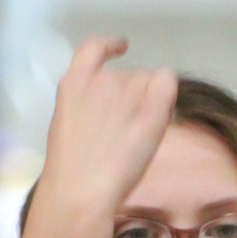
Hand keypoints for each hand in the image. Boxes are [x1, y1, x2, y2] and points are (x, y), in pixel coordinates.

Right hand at [33, 38, 178, 228]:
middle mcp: (101, 79)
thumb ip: (86, 110)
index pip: (93, 50)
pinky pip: (166, 80)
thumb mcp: (69, 128)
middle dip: (132, 94)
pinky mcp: (151, 109)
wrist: (80, 190)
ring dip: (148, 100)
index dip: (109, 47)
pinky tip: (167, 91)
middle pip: (129, 75)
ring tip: (136, 135)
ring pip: (148, 84)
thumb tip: (109, 112)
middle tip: (127, 128)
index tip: (120, 48)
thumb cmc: (71, 171)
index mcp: (73, 84)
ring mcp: (126, 92)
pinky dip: (168, 84)